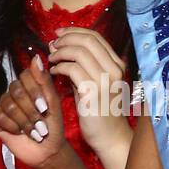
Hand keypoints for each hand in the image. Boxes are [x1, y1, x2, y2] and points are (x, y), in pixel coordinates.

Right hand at [0, 55, 66, 168]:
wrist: (48, 150)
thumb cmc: (53, 127)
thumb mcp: (53, 103)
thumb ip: (44, 81)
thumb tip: (36, 57)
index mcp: (29, 86)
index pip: (25, 75)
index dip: (34, 91)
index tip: (45, 108)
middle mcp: (14, 93)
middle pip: (16, 91)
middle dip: (31, 111)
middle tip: (41, 124)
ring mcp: (4, 105)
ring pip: (9, 105)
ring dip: (25, 122)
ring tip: (35, 132)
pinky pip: (0, 117)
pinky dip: (14, 127)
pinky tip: (20, 133)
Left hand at [47, 27, 128, 151]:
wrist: (109, 137)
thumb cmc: (100, 110)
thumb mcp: (95, 83)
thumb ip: (83, 65)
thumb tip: (61, 46)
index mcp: (117, 64)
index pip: (95, 37)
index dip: (74, 31)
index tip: (59, 34)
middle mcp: (114, 69)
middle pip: (87, 40)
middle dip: (66, 39)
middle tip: (52, 45)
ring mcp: (105, 80)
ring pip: (79, 52)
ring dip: (60, 52)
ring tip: (51, 58)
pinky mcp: (93, 92)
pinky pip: (72, 69)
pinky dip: (59, 67)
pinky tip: (53, 72)